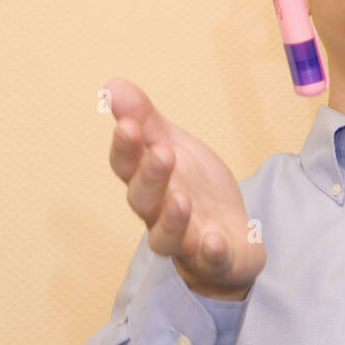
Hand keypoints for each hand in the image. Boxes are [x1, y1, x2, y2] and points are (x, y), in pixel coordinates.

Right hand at [105, 76, 265, 300]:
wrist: (231, 237)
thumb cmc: (194, 189)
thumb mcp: (174, 146)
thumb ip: (146, 119)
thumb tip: (112, 84)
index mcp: (148, 182)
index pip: (126, 166)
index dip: (125, 147)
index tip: (128, 124)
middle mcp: (159, 215)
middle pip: (143, 201)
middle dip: (150, 177)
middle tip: (163, 154)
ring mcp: (185, 240)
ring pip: (168, 236)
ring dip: (173, 219)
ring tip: (182, 199)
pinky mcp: (214, 260)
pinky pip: (209, 260)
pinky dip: (212, 252)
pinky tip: (215, 240)